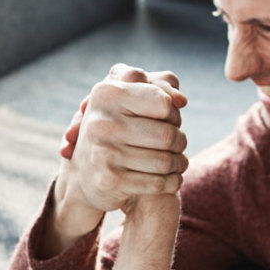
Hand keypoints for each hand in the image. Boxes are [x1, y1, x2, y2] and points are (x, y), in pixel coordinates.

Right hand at [46, 65, 187, 250]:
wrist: (87, 170)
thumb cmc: (120, 125)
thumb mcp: (133, 99)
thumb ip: (162, 86)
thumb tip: (181, 100)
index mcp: (107, 94)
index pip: (163, 103)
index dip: (173, 114)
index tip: (168, 121)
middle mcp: (101, 122)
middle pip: (168, 135)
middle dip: (180, 141)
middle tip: (178, 144)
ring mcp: (103, 153)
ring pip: (165, 162)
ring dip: (178, 164)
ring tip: (177, 162)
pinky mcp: (110, 181)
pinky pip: (158, 184)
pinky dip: (171, 182)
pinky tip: (171, 179)